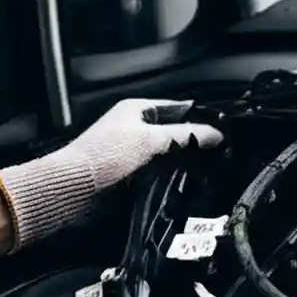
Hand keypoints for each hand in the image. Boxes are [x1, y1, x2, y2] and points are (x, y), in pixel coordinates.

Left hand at [0, 99, 220, 248]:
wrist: (73, 189)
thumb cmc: (107, 156)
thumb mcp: (150, 140)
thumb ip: (185, 135)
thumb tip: (218, 135)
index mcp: (137, 109)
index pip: (178, 107)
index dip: (200, 117)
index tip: (223, 131)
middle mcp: (134, 127)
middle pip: (174, 132)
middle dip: (193, 142)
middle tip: (220, 153)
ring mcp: (131, 151)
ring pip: (167, 154)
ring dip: (182, 162)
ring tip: (208, 169)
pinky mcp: (129, 173)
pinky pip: (157, 171)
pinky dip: (170, 176)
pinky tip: (187, 183)